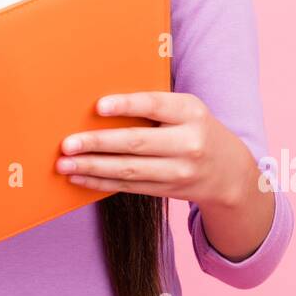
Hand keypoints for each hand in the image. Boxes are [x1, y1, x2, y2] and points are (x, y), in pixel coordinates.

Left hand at [56, 91, 256, 208]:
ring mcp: (178, 171)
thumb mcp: (187, 109)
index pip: (155, 105)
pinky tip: (79, 177)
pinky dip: (100, 182)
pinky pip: (128, 187)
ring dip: (92, 167)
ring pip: (129, 170)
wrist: (230, 172)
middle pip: (136, 143)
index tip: (98, 106)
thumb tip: (101, 105)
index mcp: (191, 112)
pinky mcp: (167, 190)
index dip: (126, 106)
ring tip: (64, 163)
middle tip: (67, 143)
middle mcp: (187, 143)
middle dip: (98, 143)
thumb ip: (155, 106)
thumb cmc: (196, 129)